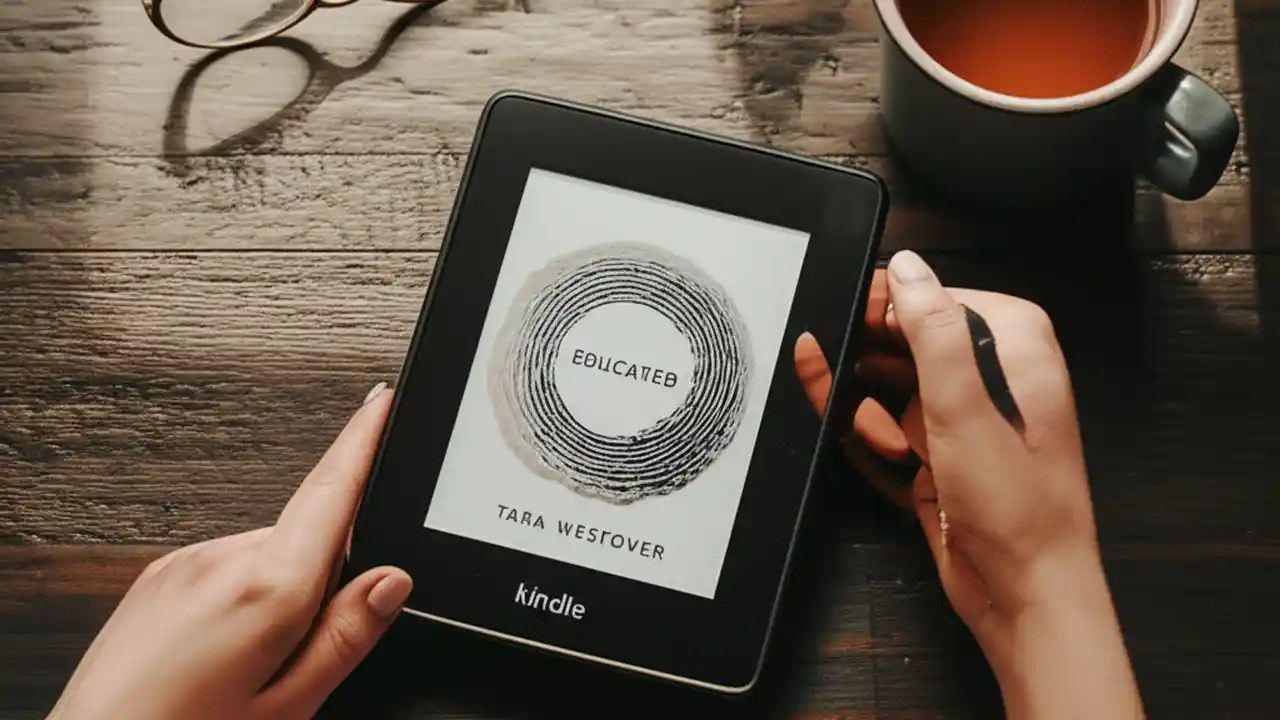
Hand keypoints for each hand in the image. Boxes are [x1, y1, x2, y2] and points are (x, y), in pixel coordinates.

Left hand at [50, 384, 409, 719]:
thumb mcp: (289, 706)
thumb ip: (346, 636)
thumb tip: (392, 581)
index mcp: (265, 588)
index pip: (331, 491)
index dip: (363, 439)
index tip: (382, 400)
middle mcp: (220, 560)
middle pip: (306, 536)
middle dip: (325, 575)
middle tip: (308, 652)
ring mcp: (183, 566)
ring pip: (268, 556)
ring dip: (281, 594)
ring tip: (253, 671)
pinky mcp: (159, 578)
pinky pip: (227, 569)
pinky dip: (244, 600)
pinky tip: (223, 657)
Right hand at [796, 252, 1142, 718]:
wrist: (1024, 596)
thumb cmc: (1017, 509)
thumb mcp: (964, 409)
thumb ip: (933, 330)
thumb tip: (907, 267)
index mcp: (1014, 346)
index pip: (931, 299)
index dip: (885, 314)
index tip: (847, 327)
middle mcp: (990, 376)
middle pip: (900, 344)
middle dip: (872, 374)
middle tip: (874, 405)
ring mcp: (961, 418)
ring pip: (883, 389)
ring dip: (871, 418)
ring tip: (897, 449)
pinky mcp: (938, 455)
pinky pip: (883, 430)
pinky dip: (872, 444)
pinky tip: (887, 460)